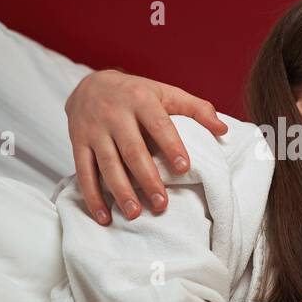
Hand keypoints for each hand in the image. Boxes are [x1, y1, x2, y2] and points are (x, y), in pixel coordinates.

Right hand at [64, 69, 226, 223]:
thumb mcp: (166, 92)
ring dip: (120, 191)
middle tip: (161, 204)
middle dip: (146, 178)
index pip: (159, 124)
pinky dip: (92, 196)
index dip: (171, 146)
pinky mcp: (78, 143)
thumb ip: (197, 109)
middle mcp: (115, 114)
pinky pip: (83, 172)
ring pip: (107, 164)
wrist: (90, 85)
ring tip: (135, 214)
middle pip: (132, 150)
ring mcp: (94, 129)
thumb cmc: (137, 94)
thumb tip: (223, 129)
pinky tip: (104, 217)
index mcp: (142, 100)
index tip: (184, 168)